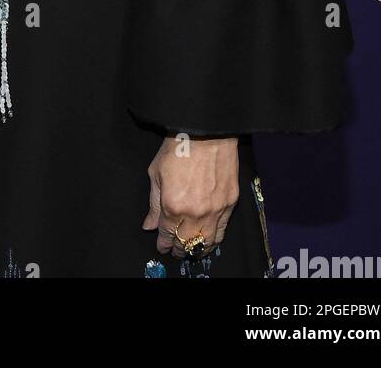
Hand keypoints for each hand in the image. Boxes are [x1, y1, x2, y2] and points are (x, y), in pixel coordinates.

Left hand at [142, 134, 239, 257]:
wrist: (206, 131)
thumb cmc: (178, 147)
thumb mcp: (156, 173)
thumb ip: (153, 203)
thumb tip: (150, 225)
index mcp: (173, 205)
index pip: (168, 235)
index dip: (163, 243)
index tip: (162, 246)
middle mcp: (195, 213)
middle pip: (186, 242)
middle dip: (178, 249)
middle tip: (174, 249)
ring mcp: (216, 210)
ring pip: (206, 242)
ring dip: (196, 249)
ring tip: (190, 249)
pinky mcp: (230, 204)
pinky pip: (222, 231)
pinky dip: (213, 239)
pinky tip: (206, 240)